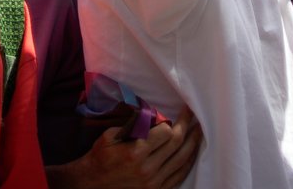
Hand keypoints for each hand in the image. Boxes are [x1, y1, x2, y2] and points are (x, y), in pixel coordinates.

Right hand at [55, 110, 200, 188]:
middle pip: (176, 144)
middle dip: (187, 126)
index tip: (176, 112)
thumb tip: (151, 116)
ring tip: (200, 130)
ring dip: (193, 143)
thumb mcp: (109, 136)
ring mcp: (154, 182)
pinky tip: (192, 152)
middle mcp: (148, 168)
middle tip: (192, 114)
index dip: (172, 121)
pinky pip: (179, 175)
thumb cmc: (100, 157)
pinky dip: (189, 162)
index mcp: (135, 152)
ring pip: (182, 160)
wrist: (92, 184)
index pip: (165, 133)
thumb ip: (131, 126)